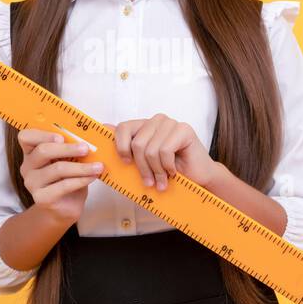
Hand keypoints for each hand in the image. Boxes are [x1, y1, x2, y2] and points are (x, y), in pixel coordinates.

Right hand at [17, 128, 104, 224]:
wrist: (65, 208)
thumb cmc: (67, 179)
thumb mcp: (69, 160)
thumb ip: (73, 146)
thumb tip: (96, 132)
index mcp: (31, 152)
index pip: (26, 137)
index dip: (42, 134)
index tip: (62, 136)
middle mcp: (28, 167)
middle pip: (43, 151)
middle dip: (67, 148)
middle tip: (86, 149)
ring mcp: (32, 183)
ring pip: (57, 169)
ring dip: (81, 167)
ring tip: (98, 166)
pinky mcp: (41, 198)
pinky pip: (64, 185)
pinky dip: (81, 180)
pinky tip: (93, 177)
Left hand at [104, 114, 219, 191]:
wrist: (199, 178)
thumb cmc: (170, 171)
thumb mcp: (143, 162)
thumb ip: (126, 146)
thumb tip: (104, 127)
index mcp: (145, 126)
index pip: (123, 127)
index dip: (121, 147)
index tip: (127, 163)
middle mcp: (157, 121)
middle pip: (137, 144)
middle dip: (142, 168)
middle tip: (149, 182)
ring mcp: (171, 124)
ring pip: (151, 149)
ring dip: (156, 171)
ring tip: (162, 181)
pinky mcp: (184, 130)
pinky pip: (165, 151)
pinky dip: (167, 167)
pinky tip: (173, 172)